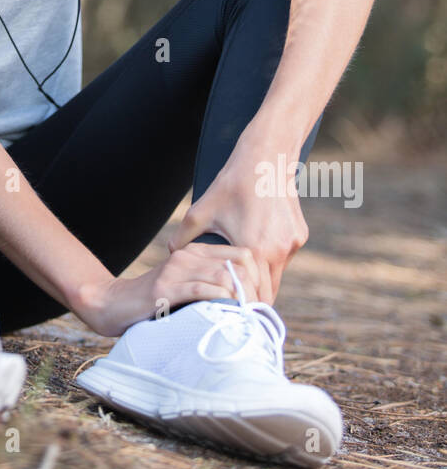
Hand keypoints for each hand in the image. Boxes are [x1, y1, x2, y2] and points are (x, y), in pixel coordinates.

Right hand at [75, 242, 261, 338]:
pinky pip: (203, 290)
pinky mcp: (166, 288)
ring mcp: (176, 269)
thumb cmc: (154, 303)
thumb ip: (211, 286)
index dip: (259, 278)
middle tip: (259, 312)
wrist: (113, 304)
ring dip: (242, 299)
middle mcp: (187, 255)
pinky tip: (227, 314)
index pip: (243, 254)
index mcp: (195, 251)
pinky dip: (221, 303)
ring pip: (225, 276)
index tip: (262, 301)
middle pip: (240, 264)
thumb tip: (250, 302)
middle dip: (256, 290)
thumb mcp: (187, 288)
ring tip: (246, 317)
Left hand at [168, 135, 308, 304]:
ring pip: (278, 274)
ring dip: (263, 276)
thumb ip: (182, 239)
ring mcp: (292, 243)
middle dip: (252, 296)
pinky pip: (285, 256)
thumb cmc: (231, 184)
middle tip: (235, 299)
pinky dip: (273, 256)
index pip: (252, 297)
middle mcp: (278, 251)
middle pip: (268, 292)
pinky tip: (257, 243)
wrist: (266, 157)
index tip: (229, 310)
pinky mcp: (300, 234)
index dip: (241, 307)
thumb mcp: (200, 211)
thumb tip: (170, 257)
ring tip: (243, 272)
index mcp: (254, 250)